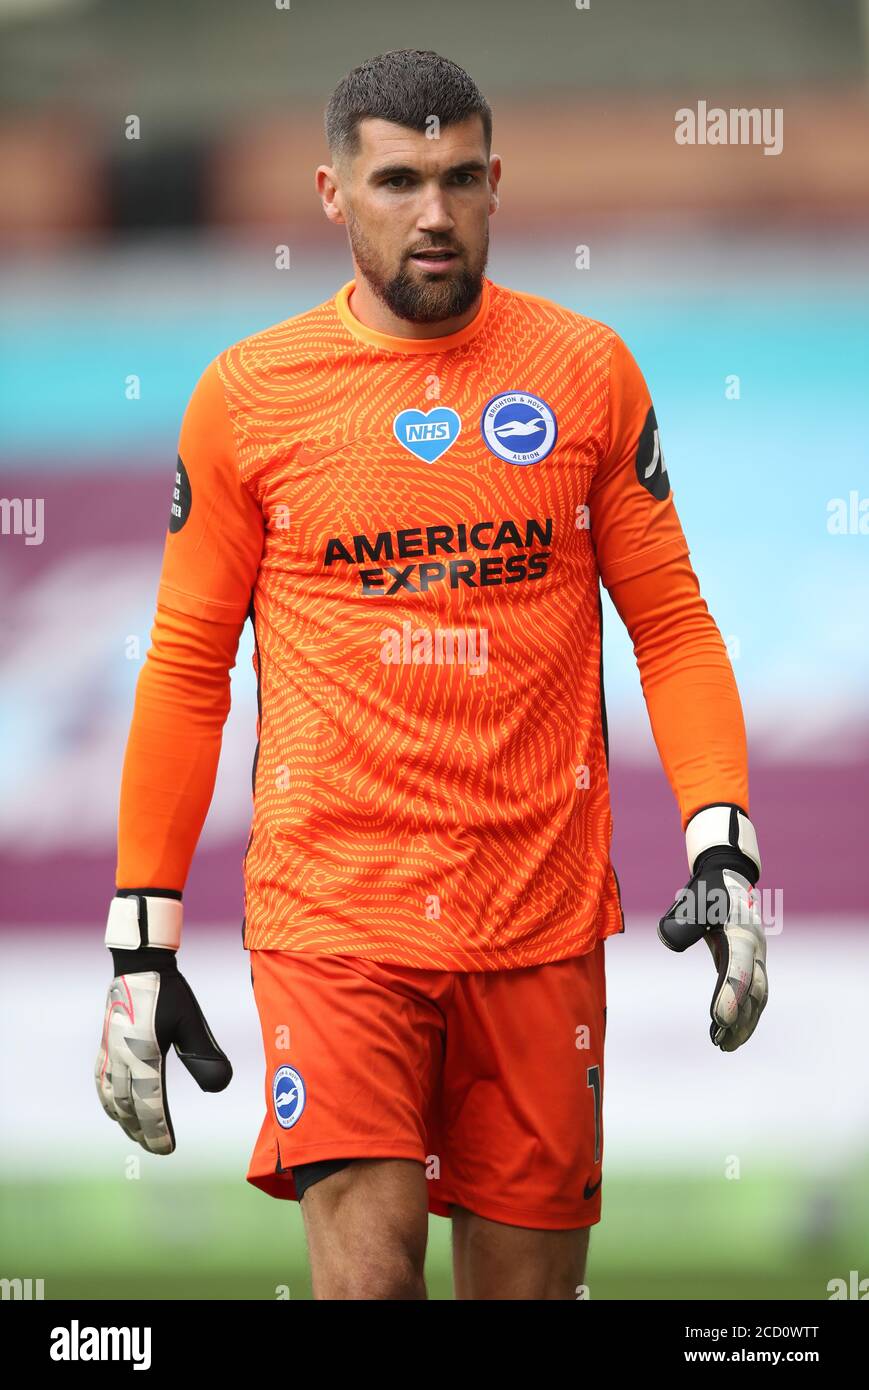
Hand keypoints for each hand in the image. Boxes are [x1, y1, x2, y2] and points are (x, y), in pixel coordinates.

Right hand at [95, 948, 231, 1153]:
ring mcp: (109, 1053)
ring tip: (137, 1135)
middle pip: (128, 1107)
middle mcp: (121, 1058)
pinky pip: (101, 1083)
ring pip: (111, 1098)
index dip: (158, 1130)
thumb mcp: (192, 1022)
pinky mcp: (105, 1046)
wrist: (139, 965)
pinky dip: (107, 1102)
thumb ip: (205, 1053)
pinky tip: (114, 1109)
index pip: (150, 1103)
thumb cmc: (169, 992)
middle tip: (155, 1150)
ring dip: (124, 1120)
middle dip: (141, 1131)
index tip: (167, 1150)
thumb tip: (221, 1085)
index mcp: (144, 1055)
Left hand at [658, 807, 767, 1051]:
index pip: (740, 968)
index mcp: (742, 930)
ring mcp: (756, 958)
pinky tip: (724, 1034)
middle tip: (723, 1043)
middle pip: (756, 990)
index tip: (719, 1019)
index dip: (732, 994)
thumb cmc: (706, 890)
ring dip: (744, 1023)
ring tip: (724, 1047)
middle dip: (741, 1018)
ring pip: (757, 997)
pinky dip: (741, 1015)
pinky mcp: (748, 965)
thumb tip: (672, 942)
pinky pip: (750, 994)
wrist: (726, 880)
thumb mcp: (692, 900)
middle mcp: (755, 947)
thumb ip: (683, 921)